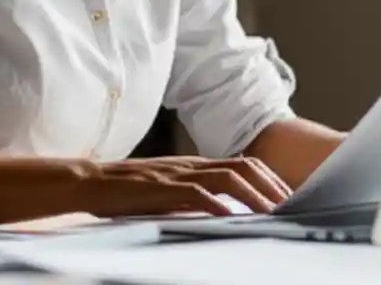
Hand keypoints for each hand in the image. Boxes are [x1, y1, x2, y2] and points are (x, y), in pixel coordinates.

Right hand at [79, 156, 292, 217]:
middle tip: (292, 207)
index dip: (270, 179)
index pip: (243, 163)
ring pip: (227, 177)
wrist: (88, 182)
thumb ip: (194, 195)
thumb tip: (224, 211)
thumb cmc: (126, 191)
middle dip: (272, 186)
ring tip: (272, 214)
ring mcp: (177, 174)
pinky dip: (218, 204)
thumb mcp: (168, 189)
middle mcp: (191, 164)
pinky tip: (232, 217)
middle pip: (243, 166)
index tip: (289, 198)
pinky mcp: (161, 188)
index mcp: (194, 164)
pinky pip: (197, 194)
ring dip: (254, 196)